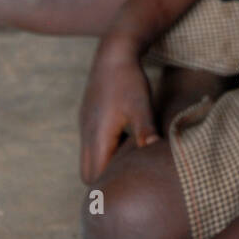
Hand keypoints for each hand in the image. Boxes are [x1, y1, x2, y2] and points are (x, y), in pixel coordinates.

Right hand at [80, 34, 158, 183]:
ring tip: (129, 157)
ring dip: (105, 163)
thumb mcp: (141, 106)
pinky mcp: (88, 117)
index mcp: (97, 137)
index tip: (128, 185)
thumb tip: (153, 151)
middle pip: (87, 173)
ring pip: (88, 158)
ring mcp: (85, 126)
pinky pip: (90, 144)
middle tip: (129, 175)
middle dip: (104, 180)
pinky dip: (104, 149)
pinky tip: (124, 138)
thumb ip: (145, 131)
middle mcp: (86, 134)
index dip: (108, 186)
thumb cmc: (129, 80)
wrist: (113, 53)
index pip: (94, 178)